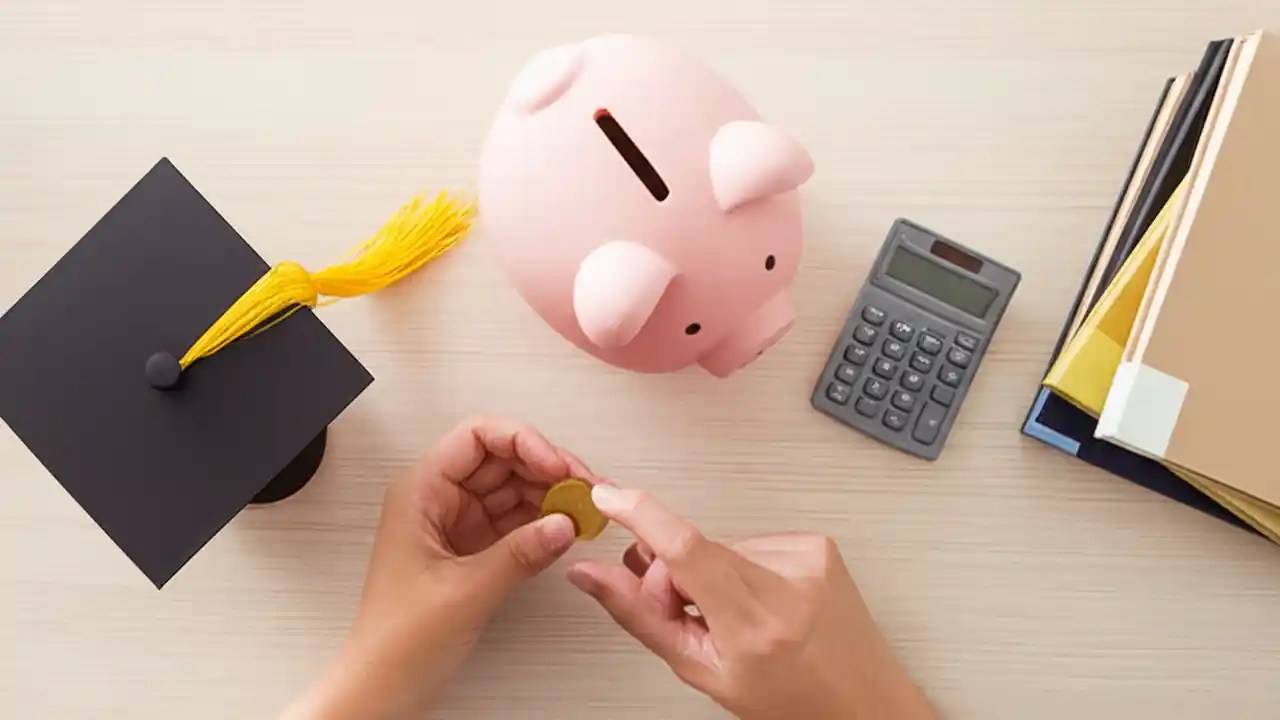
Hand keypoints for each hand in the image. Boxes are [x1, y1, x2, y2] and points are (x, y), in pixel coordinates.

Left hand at [283, 417, 592, 719]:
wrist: (383, 688)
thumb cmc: (396, 640)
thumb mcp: (465, 591)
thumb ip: (520, 553)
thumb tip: (563, 522)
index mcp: (420, 492)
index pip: (476, 438)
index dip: (522, 441)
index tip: (556, 466)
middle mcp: (438, 500)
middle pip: (502, 459)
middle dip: (547, 467)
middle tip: (583, 486)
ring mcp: (458, 524)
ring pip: (513, 489)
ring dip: (551, 495)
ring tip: (583, 508)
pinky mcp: (474, 549)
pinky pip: (516, 521)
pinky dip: (544, 522)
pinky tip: (567, 529)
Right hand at [567, 485, 936, 719]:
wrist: (863, 703)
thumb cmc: (791, 701)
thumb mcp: (704, 672)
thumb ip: (642, 618)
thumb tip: (593, 575)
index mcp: (755, 624)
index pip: (687, 551)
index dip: (641, 516)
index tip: (608, 496)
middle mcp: (788, 584)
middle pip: (695, 549)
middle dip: (672, 575)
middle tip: (686, 614)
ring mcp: (809, 559)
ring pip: (722, 546)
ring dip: (713, 575)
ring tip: (738, 617)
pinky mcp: (818, 544)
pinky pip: (754, 543)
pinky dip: (745, 568)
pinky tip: (763, 601)